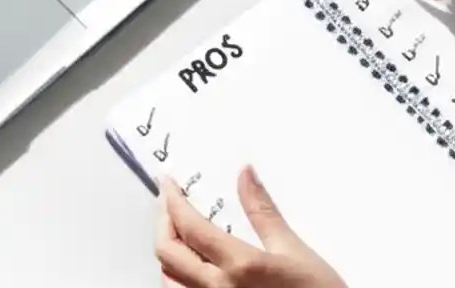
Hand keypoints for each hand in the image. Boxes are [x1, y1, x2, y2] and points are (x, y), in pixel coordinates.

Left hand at [155, 166, 345, 287]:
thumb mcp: (292, 248)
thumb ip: (262, 211)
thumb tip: (246, 176)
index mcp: (238, 267)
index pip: (188, 226)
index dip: (172, 200)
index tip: (169, 184)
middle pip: (167, 251)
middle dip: (162, 220)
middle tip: (169, 200)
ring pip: (167, 277)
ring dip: (166, 249)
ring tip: (175, 228)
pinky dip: (175, 274)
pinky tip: (188, 264)